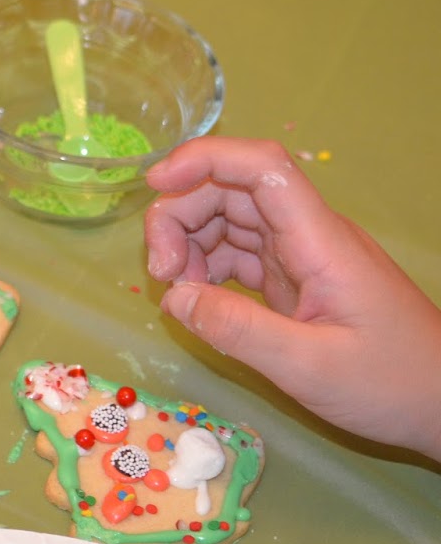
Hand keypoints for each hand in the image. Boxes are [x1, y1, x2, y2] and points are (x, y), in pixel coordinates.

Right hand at [144, 137, 440, 460]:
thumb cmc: (391, 383)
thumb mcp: (310, 368)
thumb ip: (238, 331)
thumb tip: (173, 298)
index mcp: (320, 240)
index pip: (261, 167)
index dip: (203, 159)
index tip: (153, 187)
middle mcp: (308, 235)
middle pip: (231, 190)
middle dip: (181, 216)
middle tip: (160, 273)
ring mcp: (301, 255)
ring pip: (229, 219)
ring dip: (189, 242)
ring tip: (174, 291)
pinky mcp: (295, 278)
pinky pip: (238, 253)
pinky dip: (206, 267)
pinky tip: (195, 299)